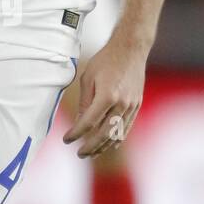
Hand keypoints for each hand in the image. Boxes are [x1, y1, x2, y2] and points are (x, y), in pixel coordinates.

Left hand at [62, 30, 146, 157]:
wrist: (131, 49)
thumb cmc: (106, 60)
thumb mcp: (88, 78)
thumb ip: (84, 102)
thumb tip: (79, 122)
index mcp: (106, 96)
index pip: (88, 122)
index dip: (76, 134)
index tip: (66, 139)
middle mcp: (121, 104)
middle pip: (103, 134)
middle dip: (90, 147)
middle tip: (79, 153)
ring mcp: (131, 106)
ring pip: (117, 134)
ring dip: (103, 146)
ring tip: (91, 153)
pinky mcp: (137, 105)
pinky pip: (127, 127)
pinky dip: (117, 138)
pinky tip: (109, 145)